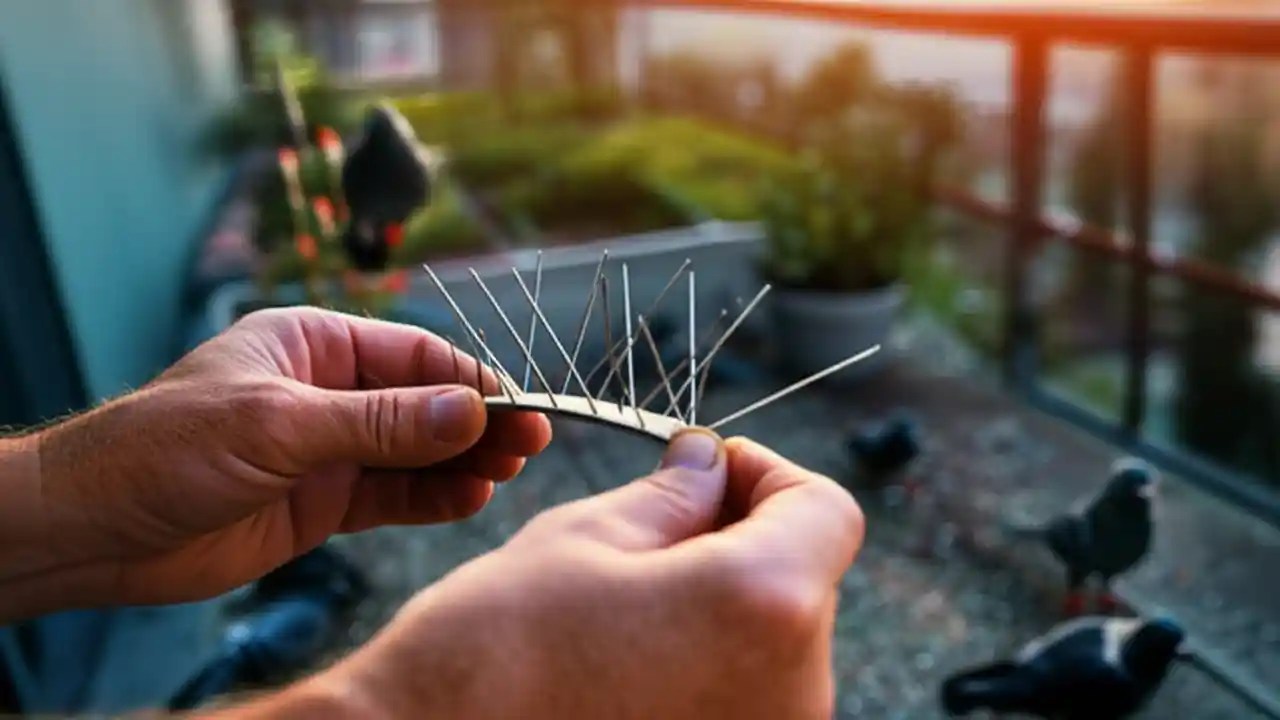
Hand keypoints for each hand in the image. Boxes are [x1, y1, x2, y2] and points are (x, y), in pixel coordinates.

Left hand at [12, 308, 549, 614]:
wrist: (97, 530)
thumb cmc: (167, 449)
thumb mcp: (281, 426)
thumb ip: (380, 424)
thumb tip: (469, 411)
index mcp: (312, 344)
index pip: (411, 354)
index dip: (468, 380)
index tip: (518, 407)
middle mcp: (327, 392)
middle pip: (423, 402)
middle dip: (477, 422)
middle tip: (533, 443)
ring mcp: (328, 450)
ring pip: (415, 451)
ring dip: (462, 462)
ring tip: (507, 474)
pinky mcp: (323, 502)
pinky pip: (393, 495)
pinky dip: (432, 498)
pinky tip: (468, 500)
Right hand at [280, 431, 863, 719]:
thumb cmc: (492, 651)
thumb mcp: (582, 538)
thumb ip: (673, 495)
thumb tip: (710, 464)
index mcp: (763, 606)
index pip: (828, 511)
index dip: (771, 473)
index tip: (711, 468)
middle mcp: (794, 689)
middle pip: (807, 575)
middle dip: (743, 533)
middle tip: (659, 519)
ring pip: (777, 638)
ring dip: (725, 597)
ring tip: (633, 597)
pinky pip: (751, 694)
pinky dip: (712, 658)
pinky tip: (637, 654)